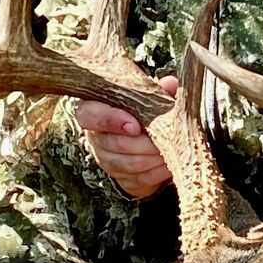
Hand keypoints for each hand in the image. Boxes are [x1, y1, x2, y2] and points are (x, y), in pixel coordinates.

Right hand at [77, 76, 180, 198]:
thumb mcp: (144, 98)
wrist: (140, 139)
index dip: (111, 121)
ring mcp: (105, 160)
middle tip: (168, 137)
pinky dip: (158, 171)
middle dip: (145, 142)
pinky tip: (171, 163)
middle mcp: (95, 137)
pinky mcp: (120, 178)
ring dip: (154, 157)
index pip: (90, 116)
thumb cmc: (139, 111)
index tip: (135, 126)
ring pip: (130, 163)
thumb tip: (170, 84)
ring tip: (173, 149)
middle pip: (116, 143)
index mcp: (93, 110)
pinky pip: (139, 179)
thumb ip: (155, 91)